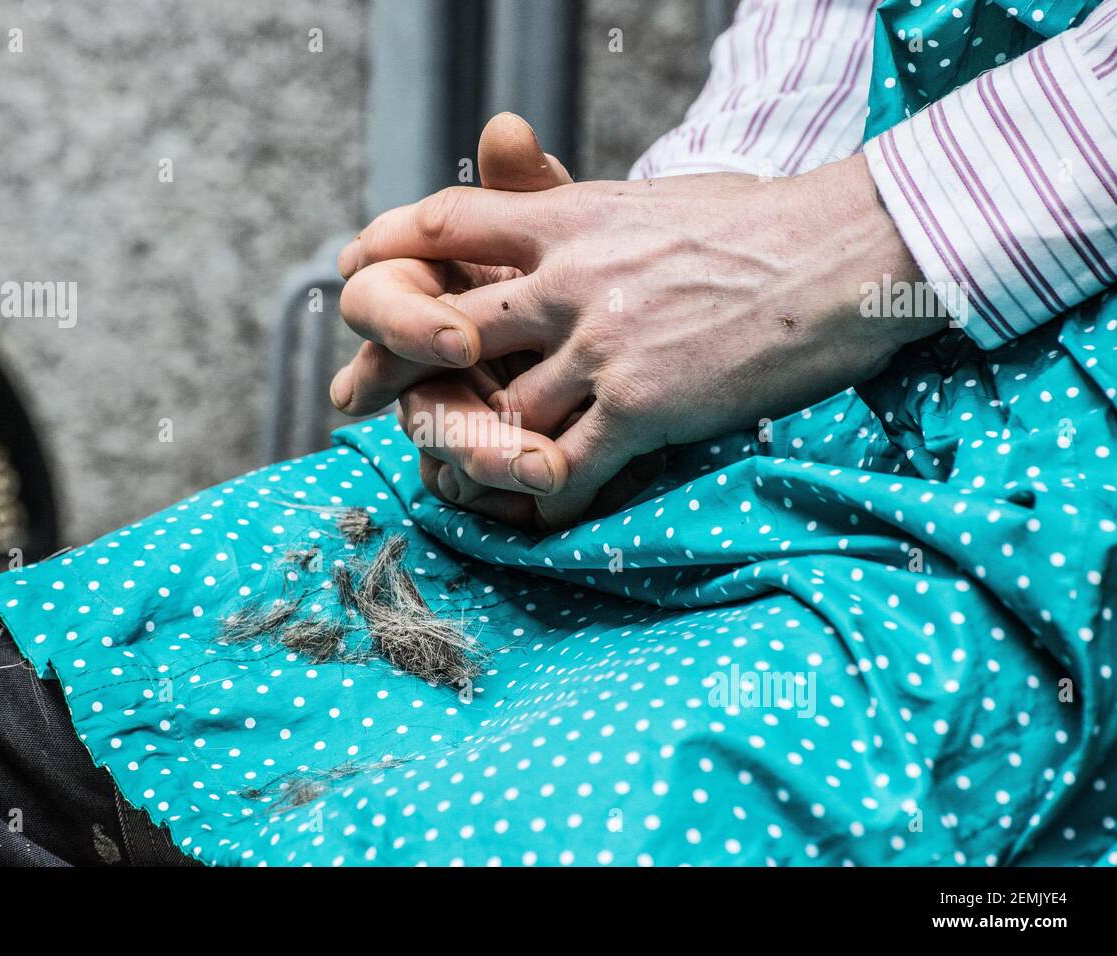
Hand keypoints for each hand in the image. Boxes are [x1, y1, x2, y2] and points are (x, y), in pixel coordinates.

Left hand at [334, 154, 945, 527]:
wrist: (848, 252)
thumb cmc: (760, 224)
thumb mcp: (654, 197)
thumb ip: (581, 210)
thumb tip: (543, 212)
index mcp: (567, 218)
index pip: (442, 220)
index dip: (385, 251)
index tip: (353, 278)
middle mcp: (569, 278)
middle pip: (440, 329)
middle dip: (390, 369)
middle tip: (355, 402)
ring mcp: (602, 344)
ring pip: (493, 416)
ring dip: (467, 452)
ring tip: (450, 476)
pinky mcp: (643, 405)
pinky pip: (561, 470)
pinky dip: (538, 500)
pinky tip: (533, 513)